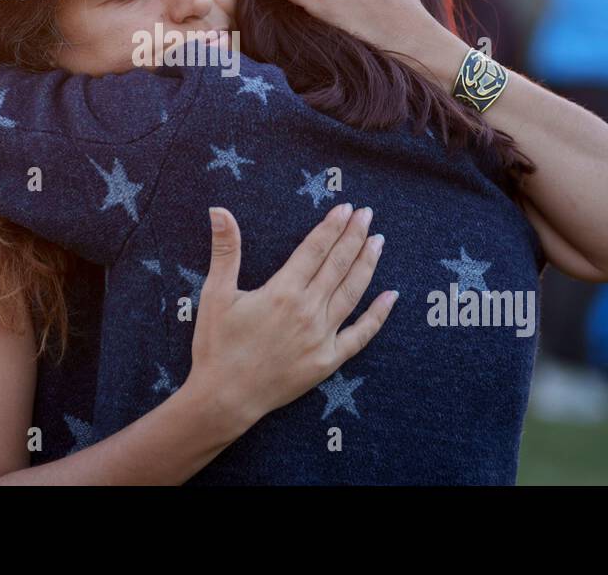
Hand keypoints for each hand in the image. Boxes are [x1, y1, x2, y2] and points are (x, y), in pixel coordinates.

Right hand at [183, 203, 396, 433]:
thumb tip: (219, 210)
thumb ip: (225, 250)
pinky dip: (378, 315)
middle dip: (354, 236)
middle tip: (367, 214)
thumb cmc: (216, 345)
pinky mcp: (328, 361)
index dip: (331, 226)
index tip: (346, 208)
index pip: (315, 249)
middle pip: (338, 265)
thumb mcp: (215, 294)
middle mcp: (308, 310)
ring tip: (379, 242)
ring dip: (368, 265)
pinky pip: (360, 335)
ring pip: (353, 293)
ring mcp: (322, 336)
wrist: (224, 398)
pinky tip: (391, 296)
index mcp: (282, 291)